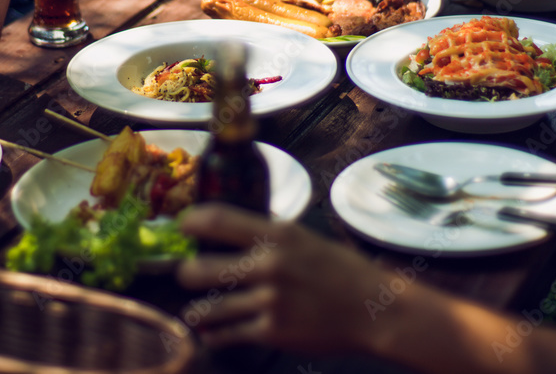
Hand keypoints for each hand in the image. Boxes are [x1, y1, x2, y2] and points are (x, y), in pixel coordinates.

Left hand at [176, 204, 386, 353]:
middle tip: (188, 274)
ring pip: (208, 308)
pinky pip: (227, 334)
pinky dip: (216, 334)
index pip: (217, 219)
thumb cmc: (340, 270)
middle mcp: (269, 265)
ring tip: (197, 308)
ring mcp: (269, 301)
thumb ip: (269, 233)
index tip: (182, 227)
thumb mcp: (304, 238)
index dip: (190, 222)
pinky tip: (214, 332)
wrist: (373, 310)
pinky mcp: (272, 332)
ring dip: (198, 309)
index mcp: (278, 234)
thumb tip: (232, 225)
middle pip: (199, 268)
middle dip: (186, 273)